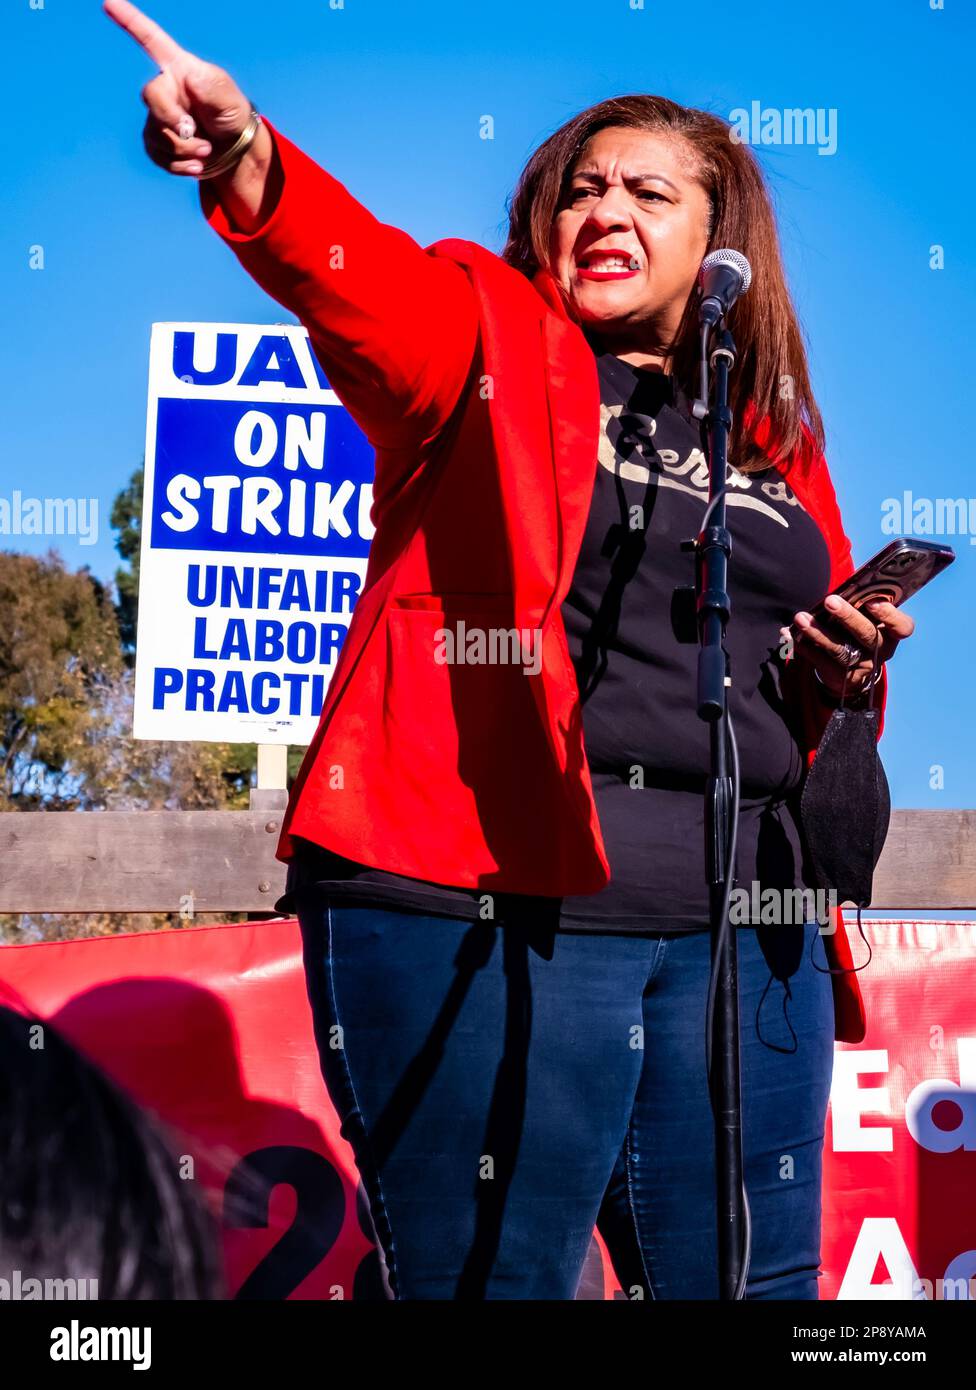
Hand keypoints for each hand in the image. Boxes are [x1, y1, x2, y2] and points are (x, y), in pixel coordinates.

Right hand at [103, 0, 255, 175]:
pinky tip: (197, 166)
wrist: (235, 149)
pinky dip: (178, 165)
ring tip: (207, 151)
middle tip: (192, 132)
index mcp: (179, 69)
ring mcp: (159, 117)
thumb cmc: (232, 114)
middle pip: (150, 97)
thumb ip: (212, 88)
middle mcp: (165, 90)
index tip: (109, 2)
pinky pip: (158, 156)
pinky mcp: (159, 143)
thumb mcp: (230, 98)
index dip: (130, 21)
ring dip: (183, 149)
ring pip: (155, 133)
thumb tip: (189, 79)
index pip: (151, 40)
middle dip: (170, 118)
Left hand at [782, 594, 914, 700]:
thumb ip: (861, 604)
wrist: (853, 671)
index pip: (902, 626)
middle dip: (848, 617)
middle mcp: (879, 651)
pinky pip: (818, 661)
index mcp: (891, 633)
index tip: (872, 602)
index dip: (889, 616)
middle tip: (830, 601)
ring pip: (840, 649)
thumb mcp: (867, 619)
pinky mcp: (839, 677)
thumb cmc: (859, 630)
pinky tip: (789, 633)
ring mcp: (860, 666)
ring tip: (800, 618)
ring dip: (818, 632)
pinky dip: (802, 646)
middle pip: (867, 635)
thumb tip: (842, 588)